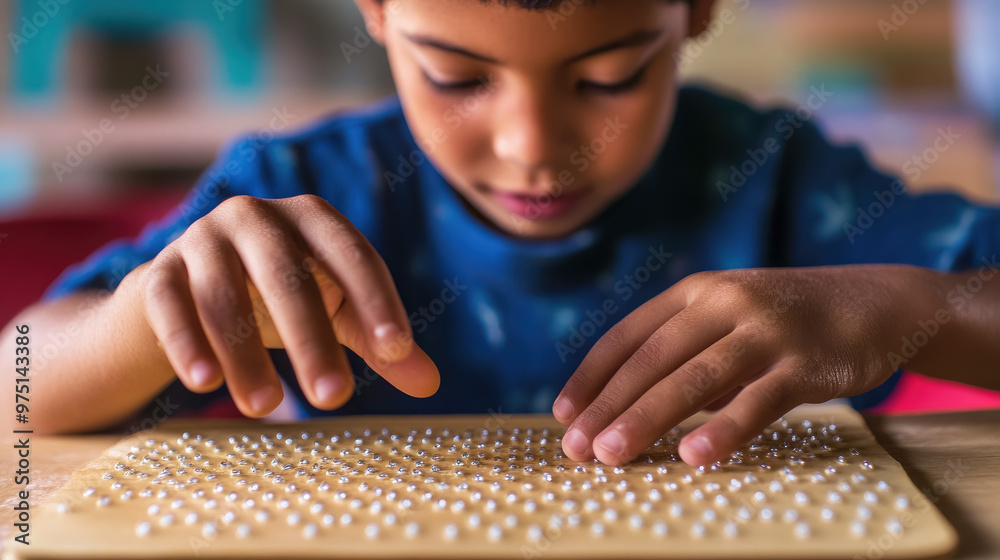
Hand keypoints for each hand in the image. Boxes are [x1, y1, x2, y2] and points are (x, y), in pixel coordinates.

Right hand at [138, 194, 439, 416]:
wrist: (186, 292)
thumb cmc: (275, 298)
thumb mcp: (332, 314)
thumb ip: (376, 342)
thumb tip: (430, 385)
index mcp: (313, 219)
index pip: (354, 256)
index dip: (377, 302)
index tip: (397, 350)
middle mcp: (258, 216)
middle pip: (289, 276)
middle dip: (313, 339)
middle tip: (335, 397)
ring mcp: (203, 238)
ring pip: (224, 294)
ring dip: (245, 353)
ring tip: (266, 408)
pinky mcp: (158, 270)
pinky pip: (170, 304)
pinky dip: (187, 341)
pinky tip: (203, 383)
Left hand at [552, 266, 935, 466]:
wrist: (874, 302)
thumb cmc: (783, 322)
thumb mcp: (727, 320)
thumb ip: (683, 352)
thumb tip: (624, 406)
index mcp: (695, 293)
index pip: (628, 336)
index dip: (592, 376)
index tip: (563, 415)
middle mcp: (723, 304)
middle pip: (653, 358)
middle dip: (608, 405)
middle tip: (576, 449)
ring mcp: (765, 331)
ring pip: (694, 377)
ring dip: (647, 418)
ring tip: (612, 455)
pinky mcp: (805, 362)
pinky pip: (758, 400)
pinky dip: (725, 428)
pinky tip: (694, 457)